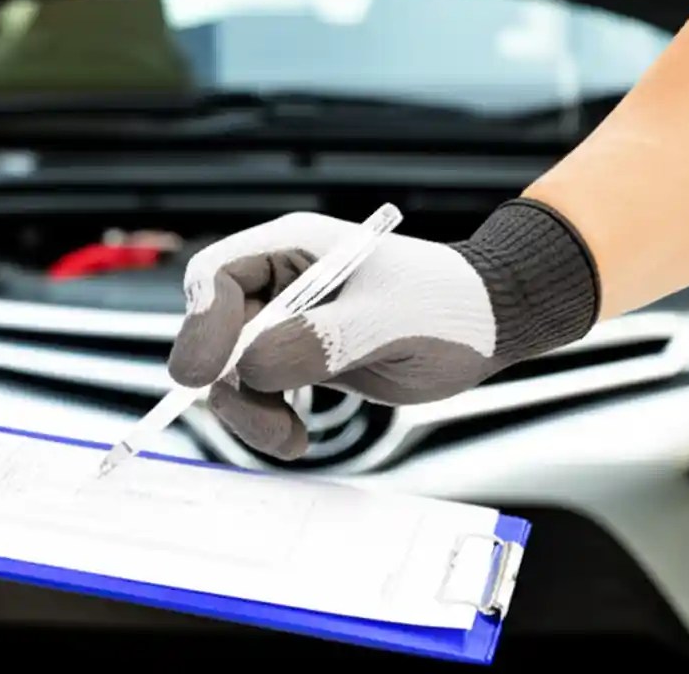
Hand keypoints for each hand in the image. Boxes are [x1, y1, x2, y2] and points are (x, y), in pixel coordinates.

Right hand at [167, 200, 598, 459]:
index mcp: (291, 248)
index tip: (206, 375)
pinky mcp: (296, 360)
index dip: (202, 324)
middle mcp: (278, 283)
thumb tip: (250, 368)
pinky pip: (255, 393)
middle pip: (213, 330)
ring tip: (291, 439)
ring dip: (248, 412)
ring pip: (229, 372)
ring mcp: (284, 324)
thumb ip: (317, 341)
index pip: (217, 276)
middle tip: (264, 419)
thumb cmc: (448, 305)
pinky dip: (265, 421)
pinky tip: (295, 438)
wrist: (487, 327)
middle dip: (226, 381)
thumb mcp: (385, 320)